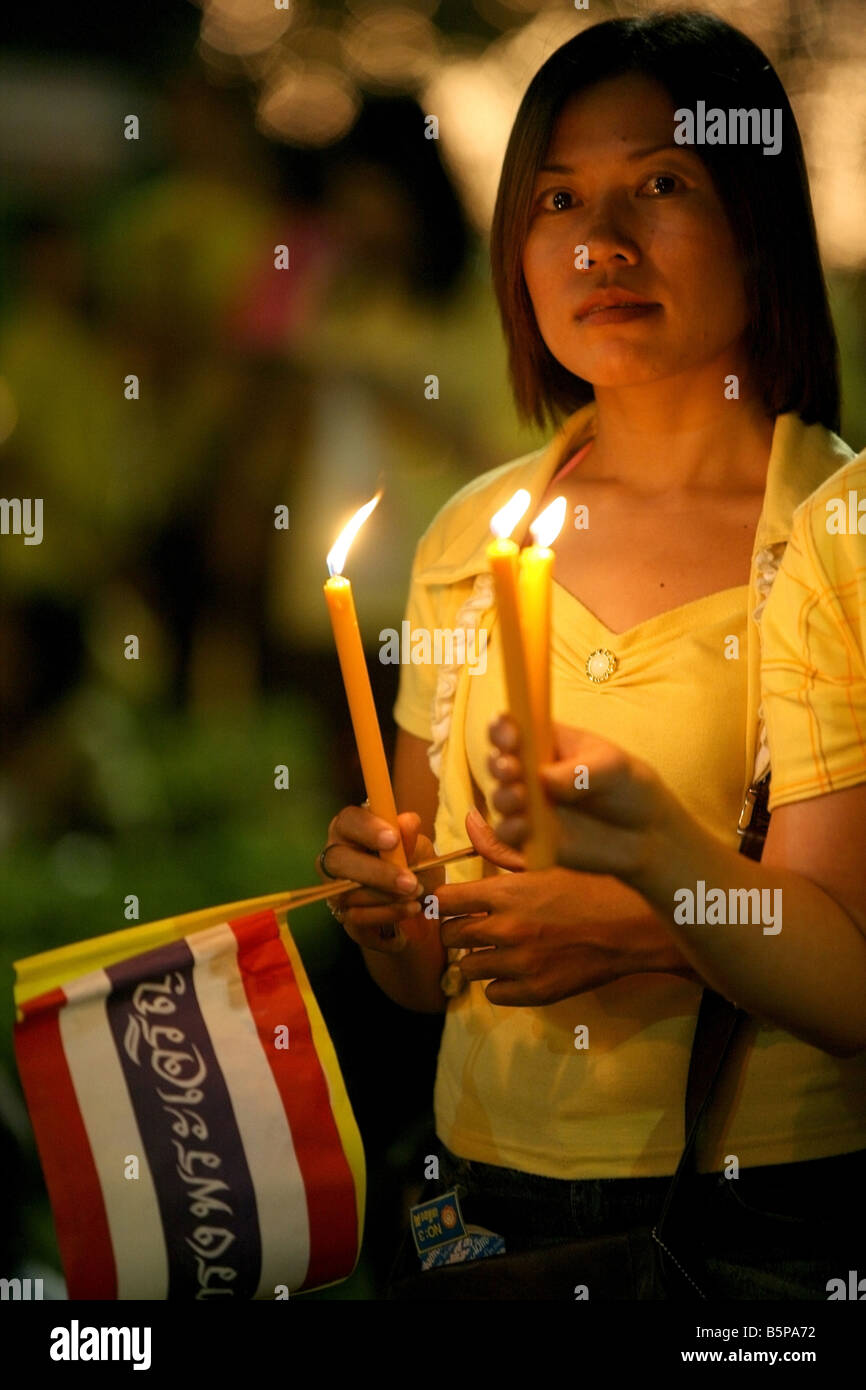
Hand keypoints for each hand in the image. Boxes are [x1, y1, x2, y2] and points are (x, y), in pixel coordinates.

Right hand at [317, 804, 442, 954]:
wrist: (416, 900)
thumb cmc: (411, 862)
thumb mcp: (418, 848)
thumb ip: (411, 837)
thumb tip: (409, 822)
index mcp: (350, 829)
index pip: (348, 821)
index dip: (368, 829)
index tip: (393, 839)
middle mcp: (334, 856)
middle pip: (338, 860)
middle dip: (376, 872)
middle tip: (410, 881)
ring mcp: (333, 888)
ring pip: (347, 892)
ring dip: (387, 896)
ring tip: (417, 894)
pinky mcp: (342, 915)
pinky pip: (357, 917)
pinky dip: (387, 914)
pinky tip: (410, 909)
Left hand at [434, 805, 688, 1004]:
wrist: (634, 927)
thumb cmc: (592, 886)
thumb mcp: (546, 860)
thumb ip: (499, 848)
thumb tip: (469, 820)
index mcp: (506, 893)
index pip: (444, 902)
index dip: (443, 902)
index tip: (452, 904)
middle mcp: (506, 929)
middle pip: (450, 936)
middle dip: (458, 930)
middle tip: (476, 927)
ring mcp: (520, 964)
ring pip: (467, 968)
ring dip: (478, 958)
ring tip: (499, 948)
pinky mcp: (535, 992)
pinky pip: (492, 994)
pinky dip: (500, 982)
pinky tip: (518, 968)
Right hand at [487, 714, 678, 882]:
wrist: (647, 834)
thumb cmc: (628, 786)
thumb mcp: (613, 767)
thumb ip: (580, 771)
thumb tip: (544, 781)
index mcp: (545, 742)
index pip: (511, 727)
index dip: (502, 728)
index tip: (512, 736)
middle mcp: (530, 771)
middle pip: (497, 761)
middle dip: (499, 764)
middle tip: (515, 770)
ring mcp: (529, 806)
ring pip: (499, 798)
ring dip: (504, 796)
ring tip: (523, 799)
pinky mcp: (531, 838)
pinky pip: (508, 834)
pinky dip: (509, 830)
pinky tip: (524, 827)